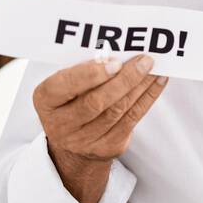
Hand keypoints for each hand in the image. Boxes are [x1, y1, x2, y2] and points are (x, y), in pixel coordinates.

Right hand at [32, 55, 167, 202]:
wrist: (74, 143)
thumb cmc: (71, 100)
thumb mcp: (66, 84)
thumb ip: (83, 70)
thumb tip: (115, 55)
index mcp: (45, 100)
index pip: (65, 86)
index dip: (90, 74)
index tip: (115, 62)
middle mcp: (61, 124)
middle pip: (96, 102)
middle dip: (124, 80)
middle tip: (144, 61)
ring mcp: (84, 140)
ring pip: (118, 110)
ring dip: (140, 86)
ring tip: (153, 67)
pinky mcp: (108, 147)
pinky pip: (132, 119)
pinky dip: (147, 98)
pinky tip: (157, 81)